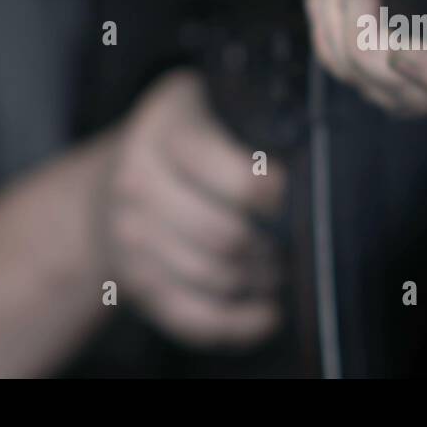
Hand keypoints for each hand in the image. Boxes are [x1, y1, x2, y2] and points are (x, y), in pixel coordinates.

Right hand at [98, 69, 284, 348]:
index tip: (294, 194)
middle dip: (270, 244)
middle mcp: (137, 182)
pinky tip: (269, 315)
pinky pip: (192, 317)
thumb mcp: (209, 102)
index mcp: (167, 130)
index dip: (278, 196)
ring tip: (278, 264)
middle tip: (292, 238)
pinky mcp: (134, 280)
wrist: (113, 179)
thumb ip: (251, 120)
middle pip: (226, 235)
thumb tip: (313, 160)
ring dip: (259, 278)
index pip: (238, 179)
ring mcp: (131, 236)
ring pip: (214, 276)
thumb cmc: (186, 136)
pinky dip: (238, 324)